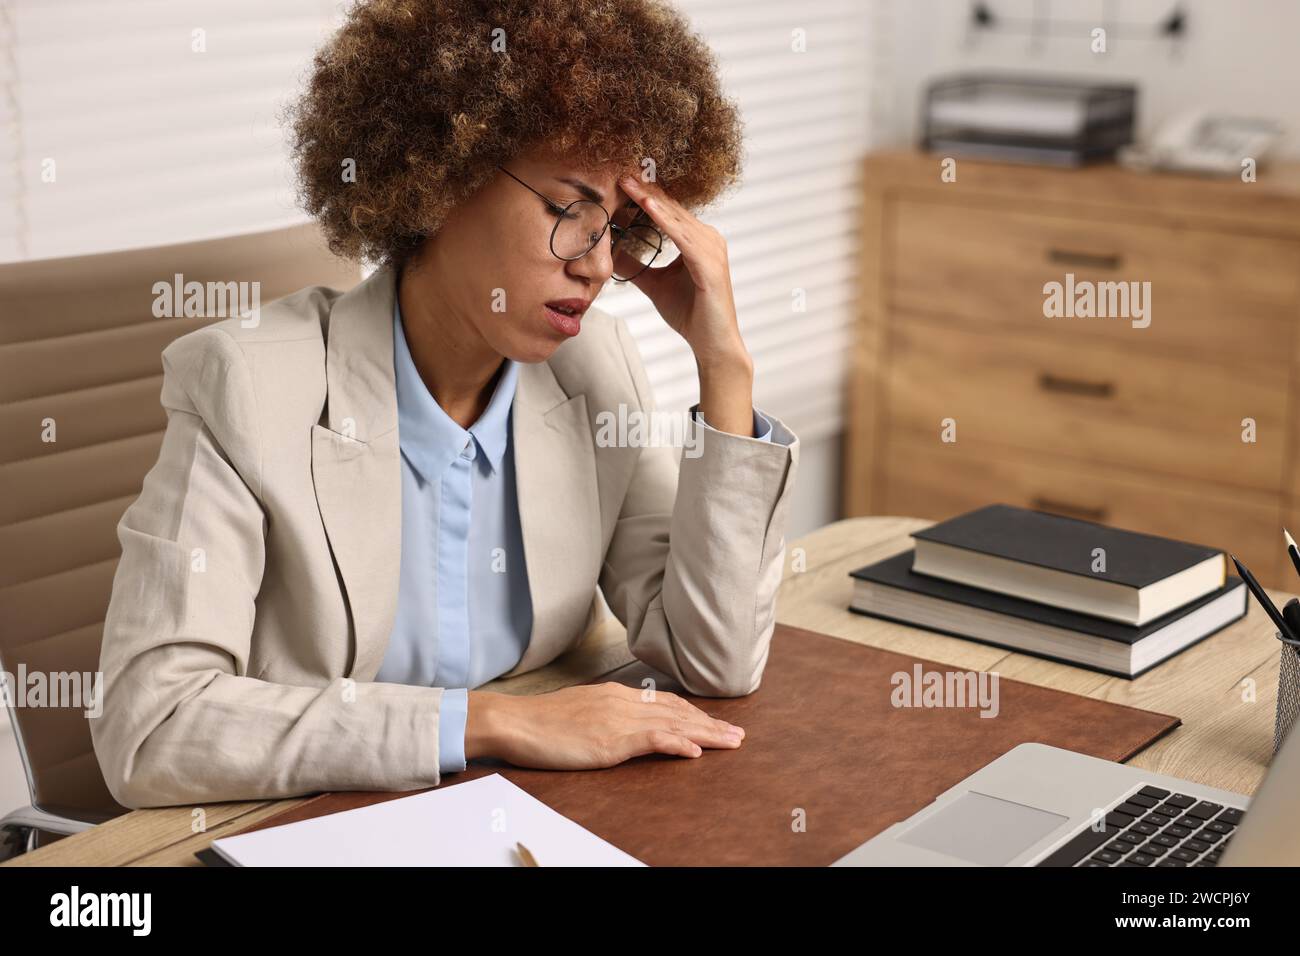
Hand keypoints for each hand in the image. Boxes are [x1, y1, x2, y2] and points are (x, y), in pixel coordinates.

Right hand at [466, 683, 745, 769]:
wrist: (515, 721)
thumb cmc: (539, 721)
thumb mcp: (579, 711)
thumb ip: (604, 714)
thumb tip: (620, 723)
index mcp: (615, 695)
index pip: (665, 703)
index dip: (694, 713)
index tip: (714, 722)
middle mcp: (622, 703)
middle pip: (677, 712)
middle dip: (710, 723)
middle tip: (737, 734)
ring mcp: (618, 720)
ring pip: (673, 724)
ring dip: (706, 734)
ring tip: (731, 742)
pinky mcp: (610, 740)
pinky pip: (652, 739)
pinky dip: (678, 743)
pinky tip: (696, 751)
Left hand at [616, 173, 748, 367]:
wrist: (713, 343)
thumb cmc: (691, 314)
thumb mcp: (655, 285)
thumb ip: (637, 267)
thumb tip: (612, 253)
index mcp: (697, 241)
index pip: (668, 211)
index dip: (645, 194)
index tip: (621, 179)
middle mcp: (708, 239)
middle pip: (672, 207)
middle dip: (645, 189)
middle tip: (620, 170)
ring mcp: (712, 249)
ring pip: (676, 217)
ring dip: (651, 198)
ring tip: (628, 182)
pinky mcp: (710, 264)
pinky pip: (683, 237)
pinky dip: (664, 220)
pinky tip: (647, 206)